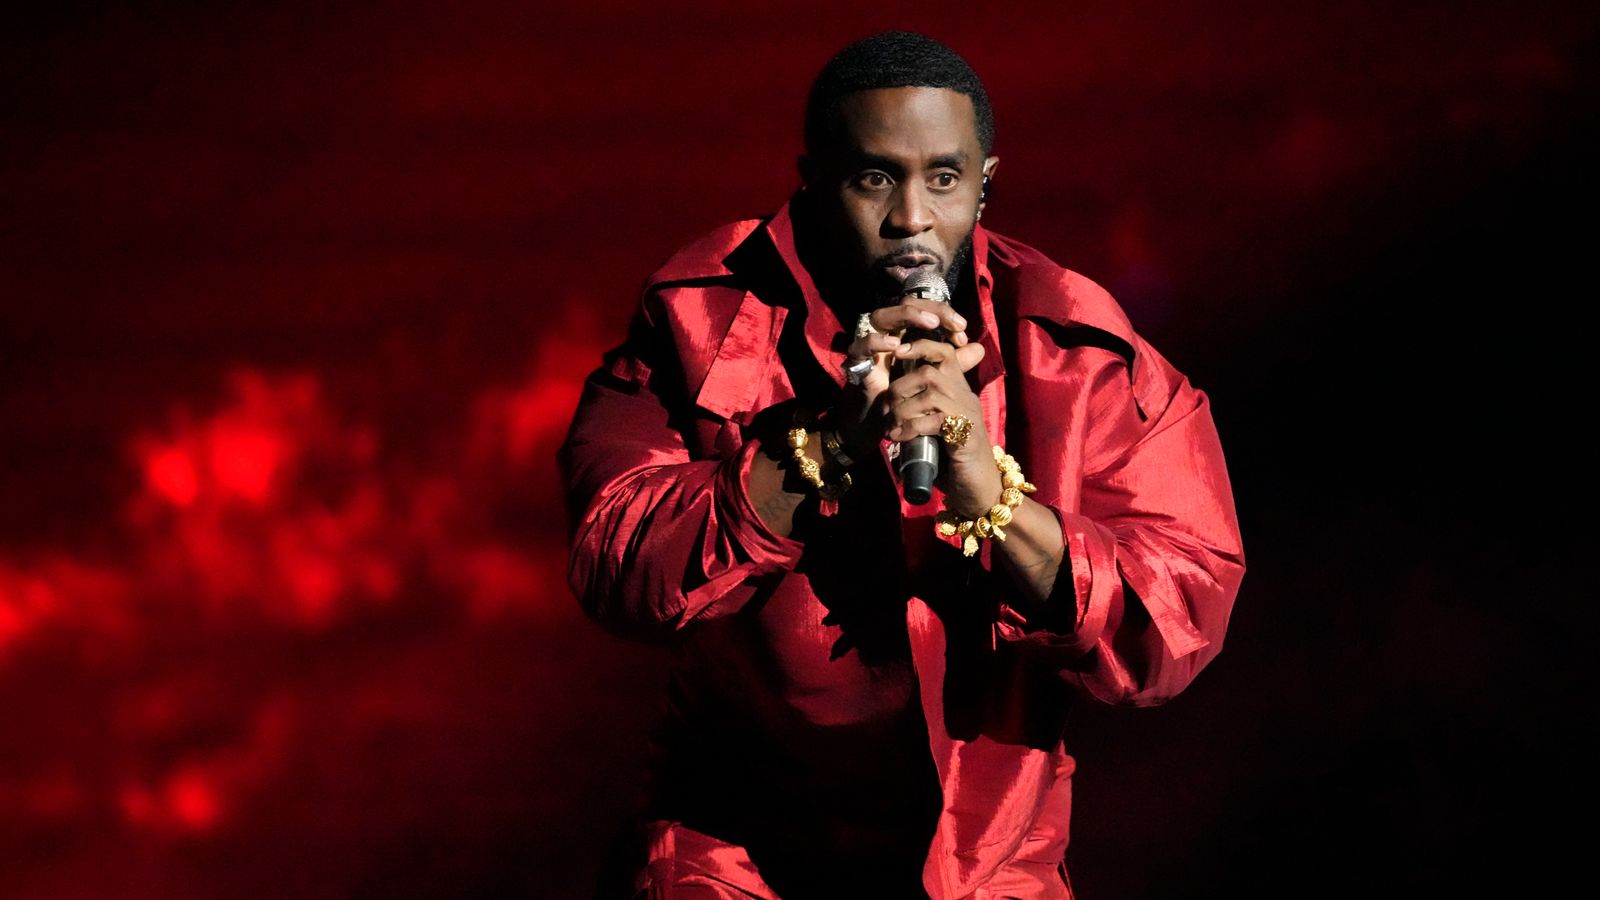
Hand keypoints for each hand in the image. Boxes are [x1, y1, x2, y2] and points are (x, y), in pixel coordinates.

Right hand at [835, 298, 968, 456]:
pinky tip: (895, 346)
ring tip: (930, 324)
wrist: (874, 427)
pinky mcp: (856, 363)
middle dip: (930, 309)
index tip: (962, 332)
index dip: (944, 314)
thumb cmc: (900, 399)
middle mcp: (886, 334)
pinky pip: (861, 345)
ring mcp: (869, 346)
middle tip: (953, 323)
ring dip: (906, 316)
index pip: (923, 308)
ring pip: (880, 316)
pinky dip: (876, 341)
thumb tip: (979, 348)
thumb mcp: (932, 378)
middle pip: (903, 303)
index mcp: (904, 334)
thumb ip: (953, 362)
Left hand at [882, 337, 1002, 517]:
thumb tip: (887, 410)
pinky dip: (910, 428)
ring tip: (891, 427)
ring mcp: (968, 415)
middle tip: (886, 410)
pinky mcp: (966, 435)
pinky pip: (933, 419)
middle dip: (900, 388)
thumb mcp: (933, 434)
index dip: (921, 346)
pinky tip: (900, 438)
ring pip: (930, 392)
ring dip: (902, 409)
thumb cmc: (955, 466)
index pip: (944, 353)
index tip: (899, 353)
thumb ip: (918, 417)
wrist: (982, 493)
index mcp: (959, 393)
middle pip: (930, 371)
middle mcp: (966, 398)